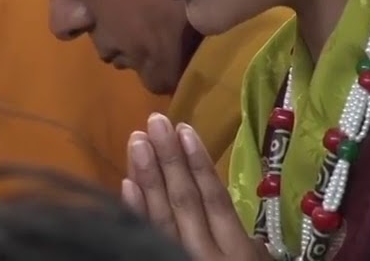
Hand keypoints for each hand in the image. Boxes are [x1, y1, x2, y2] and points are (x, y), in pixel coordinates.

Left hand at [123, 114, 270, 260]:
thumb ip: (241, 237)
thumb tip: (219, 196)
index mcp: (237, 251)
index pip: (217, 200)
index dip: (200, 164)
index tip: (184, 129)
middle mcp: (207, 254)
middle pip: (186, 201)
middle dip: (170, 159)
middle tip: (155, 122)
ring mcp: (177, 259)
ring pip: (161, 215)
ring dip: (148, 175)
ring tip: (138, 140)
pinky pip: (142, 236)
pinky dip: (135, 211)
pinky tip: (128, 183)